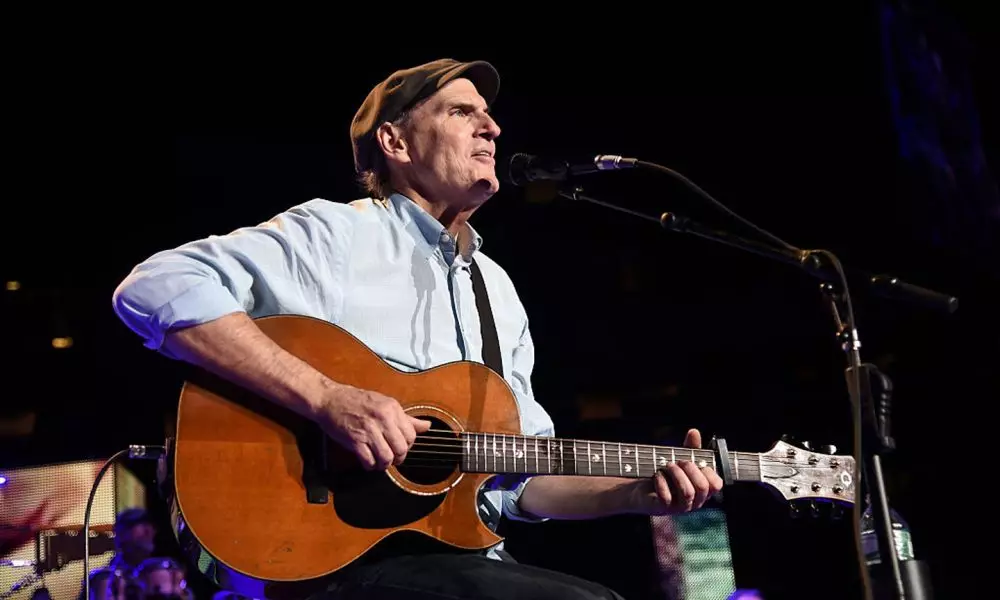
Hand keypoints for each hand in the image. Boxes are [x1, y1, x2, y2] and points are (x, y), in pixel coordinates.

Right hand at [315, 383, 431, 470]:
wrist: (330, 399)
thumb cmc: (356, 401)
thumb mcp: (385, 403)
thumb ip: (406, 418)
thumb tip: (427, 426)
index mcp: (392, 408)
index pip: (411, 434)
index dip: (408, 445)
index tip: (400, 446)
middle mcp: (383, 418)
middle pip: (401, 448)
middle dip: (398, 458)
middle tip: (392, 458)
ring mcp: (369, 430)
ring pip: (387, 457)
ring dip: (385, 464)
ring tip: (380, 461)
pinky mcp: (355, 440)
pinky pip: (369, 461)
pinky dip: (370, 465)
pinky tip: (368, 461)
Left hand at [635, 429, 723, 515]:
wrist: (639, 489)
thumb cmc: (664, 474)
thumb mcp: (678, 458)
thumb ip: (689, 447)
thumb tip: (694, 432)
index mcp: (701, 490)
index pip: (716, 485)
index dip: (709, 471)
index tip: (696, 461)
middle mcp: (693, 501)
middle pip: (703, 487)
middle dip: (691, 469)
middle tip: (679, 461)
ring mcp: (679, 507)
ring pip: (687, 493)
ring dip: (677, 475)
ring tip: (668, 466)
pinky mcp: (663, 508)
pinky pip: (667, 498)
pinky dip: (662, 482)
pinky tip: (657, 475)